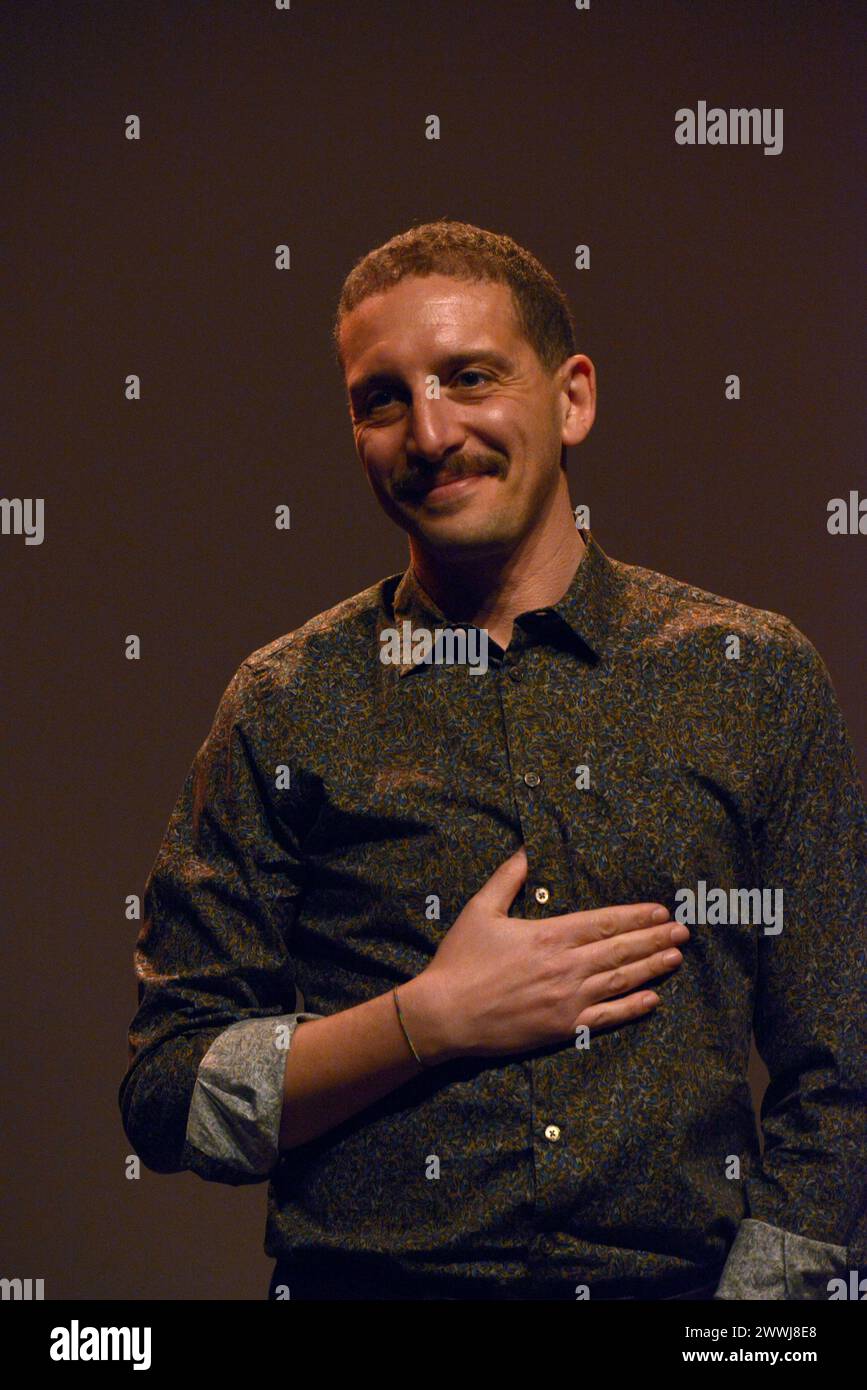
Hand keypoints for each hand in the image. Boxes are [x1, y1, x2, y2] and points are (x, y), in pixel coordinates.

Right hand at [401, 845, 686, 1061]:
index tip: (660, 911)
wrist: (444, 1014)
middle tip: (682, 931)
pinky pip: (608, 1017)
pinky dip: (633, 1007)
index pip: (605, 922)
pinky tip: (653, 999)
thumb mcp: (481, 908)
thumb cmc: (460, 960)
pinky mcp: (563, 1028)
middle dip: (655, 938)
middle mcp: (566, 966)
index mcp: (550, 935)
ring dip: (651, 967)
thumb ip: (509, 877)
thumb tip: (529, 849)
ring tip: (676, 957)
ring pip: (621, 980)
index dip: (636, 916)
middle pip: (621, 949)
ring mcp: (568, 999)